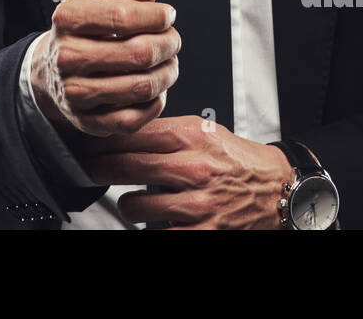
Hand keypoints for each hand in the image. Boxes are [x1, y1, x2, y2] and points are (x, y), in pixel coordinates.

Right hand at [29, 0, 179, 136]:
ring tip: (169, 62)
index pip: (124, 17)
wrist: (52, 70)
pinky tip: (155, 88)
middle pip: (139, 53)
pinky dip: (155, 103)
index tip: (167, 15)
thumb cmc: (84, 28)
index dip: (157, 15)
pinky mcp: (87, 121)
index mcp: (68, 18)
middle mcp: (67, 56)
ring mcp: (75, 92)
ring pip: (141, 86)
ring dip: (167, 73)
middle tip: (173, 40)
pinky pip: (135, 118)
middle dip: (168, 44)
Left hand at [77, 116, 296, 228]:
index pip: (132, 135)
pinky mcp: (202, 232)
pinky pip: (156, 232)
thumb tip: (121, 134)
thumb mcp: (203, 130)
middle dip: (98, 168)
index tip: (86, 144)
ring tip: (134, 199)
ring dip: (127, 203)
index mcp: (191, 136)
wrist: (277, 189)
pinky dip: (150, 226)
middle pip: (125, 166)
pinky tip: (155, 218)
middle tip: (88, 169)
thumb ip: (164, 131)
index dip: (102, 141)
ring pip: (134, 204)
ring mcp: (196, 203)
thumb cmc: (236, 159)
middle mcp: (193, 168)